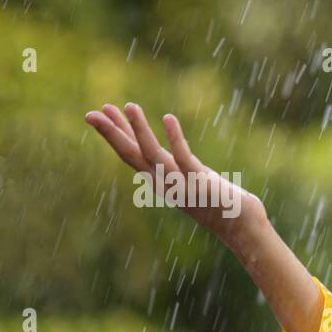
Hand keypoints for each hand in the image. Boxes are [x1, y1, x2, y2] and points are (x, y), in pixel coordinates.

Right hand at [84, 102, 265, 238]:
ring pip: (152, 154)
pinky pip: (183, 157)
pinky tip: (168, 118)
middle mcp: (165, 183)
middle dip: (111, 134)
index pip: (131, 154)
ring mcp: (181, 183)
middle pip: (131, 155)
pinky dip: (175, 138)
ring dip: (139, 130)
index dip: (115, 133)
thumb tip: (162, 152)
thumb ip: (175, 166)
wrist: (241, 225)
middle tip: (90, 113)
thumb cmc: (218, 201)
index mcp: (160, 181)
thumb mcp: (189, 179)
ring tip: (129, 106)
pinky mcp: (200, 182)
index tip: (98, 112)